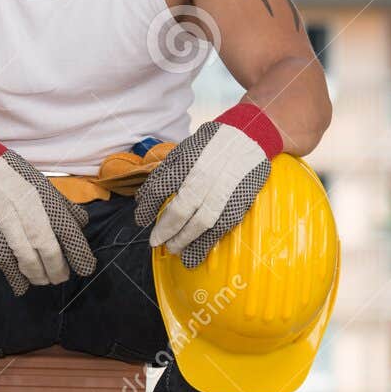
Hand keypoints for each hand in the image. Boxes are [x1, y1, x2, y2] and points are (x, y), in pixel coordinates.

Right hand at [0, 130, 96, 294]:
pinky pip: (6, 263)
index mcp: (49, 202)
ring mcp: (11, 228)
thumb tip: (82, 224)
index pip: (71, 236)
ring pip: (29, 262)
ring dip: (38, 276)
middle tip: (60, 278)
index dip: (81, 256)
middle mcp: (32, 216)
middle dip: (58, 271)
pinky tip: (22, 286)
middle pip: (51, 253)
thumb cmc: (16, 176)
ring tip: (43, 280)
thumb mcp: (46, 185)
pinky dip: (15, 278)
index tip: (86, 269)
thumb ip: (65, 206)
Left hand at [133, 102, 281, 267]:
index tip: (141, 220)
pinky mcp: (238, 202)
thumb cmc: (211, 145)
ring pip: (200, 223)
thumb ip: (163, 174)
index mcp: (187, 160)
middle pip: (180, 210)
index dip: (147, 207)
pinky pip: (219, 229)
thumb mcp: (182, 151)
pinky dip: (204, 244)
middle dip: (164, 230)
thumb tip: (141, 198)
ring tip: (172, 249)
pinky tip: (193, 254)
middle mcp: (205, 176)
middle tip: (155, 242)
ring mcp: (223, 191)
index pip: (161, 188)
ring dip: (183, 241)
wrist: (249, 137)